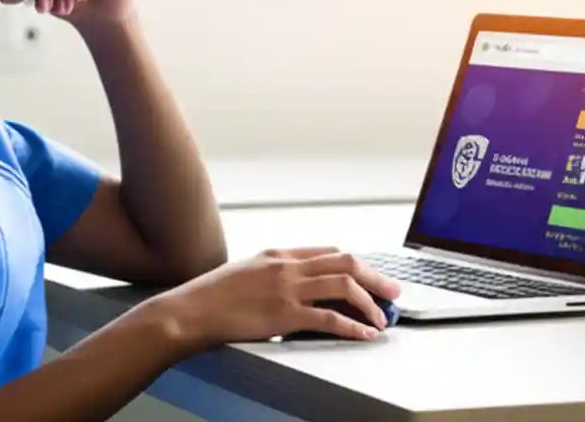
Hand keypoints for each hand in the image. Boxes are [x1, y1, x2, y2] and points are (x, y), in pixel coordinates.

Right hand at [146, 248, 400, 352]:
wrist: (191, 309)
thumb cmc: (213, 295)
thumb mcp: (246, 271)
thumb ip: (272, 273)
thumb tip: (293, 285)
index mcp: (279, 254)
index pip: (328, 251)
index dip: (355, 264)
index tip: (370, 274)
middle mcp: (288, 266)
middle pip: (345, 262)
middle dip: (375, 276)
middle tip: (393, 291)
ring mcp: (288, 289)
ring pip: (344, 285)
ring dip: (370, 302)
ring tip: (383, 317)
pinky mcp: (285, 314)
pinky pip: (330, 319)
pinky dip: (354, 326)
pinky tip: (365, 334)